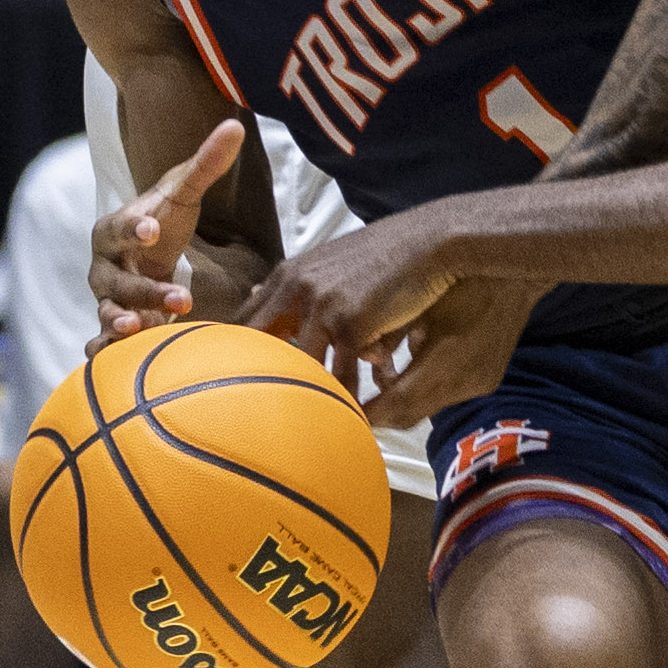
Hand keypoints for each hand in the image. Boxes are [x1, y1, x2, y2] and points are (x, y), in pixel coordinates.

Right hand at [86, 122, 265, 351]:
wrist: (146, 250)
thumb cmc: (164, 217)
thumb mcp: (184, 191)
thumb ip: (207, 162)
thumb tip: (235, 126)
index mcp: (114, 229)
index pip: (121, 227)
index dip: (135, 229)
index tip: (154, 230)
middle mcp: (104, 265)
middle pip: (117, 279)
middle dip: (147, 289)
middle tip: (183, 298)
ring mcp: (107, 297)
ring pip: (108, 312)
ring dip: (123, 323)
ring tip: (143, 330)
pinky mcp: (115, 323)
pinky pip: (101, 340)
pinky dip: (105, 350)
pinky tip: (118, 360)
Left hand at [244, 221, 456, 395]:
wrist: (428, 242)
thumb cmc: (385, 253)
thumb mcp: (331, 262)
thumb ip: (301, 284)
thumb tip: (270, 297)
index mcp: (287, 276)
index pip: (244, 322)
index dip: (239, 353)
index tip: (241, 380)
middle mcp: (295, 290)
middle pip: (257, 347)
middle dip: (258, 379)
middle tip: (258, 414)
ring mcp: (321, 307)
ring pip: (300, 367)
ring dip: (307, 395)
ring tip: (308, 424)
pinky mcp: (350, 324)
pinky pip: (341, 374)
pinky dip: (346, 397)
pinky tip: (349, 415)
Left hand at [359, 278, 545, 426]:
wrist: (518, 274)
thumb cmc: (464, 279)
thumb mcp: (418, 305)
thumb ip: (387, 336)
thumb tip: (358, 357)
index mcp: (445, 360)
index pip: (397, 402)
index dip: (366, 412)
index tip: (341, 411)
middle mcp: (463, 381)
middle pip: (409, 414)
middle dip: (377, 414)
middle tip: (348, 407)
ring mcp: (476, 384)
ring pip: (425, 409)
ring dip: (397, 405)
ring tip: (372, 392)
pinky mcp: (484, 381)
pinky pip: (443, 398)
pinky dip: (419, 394)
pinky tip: (405, 376)